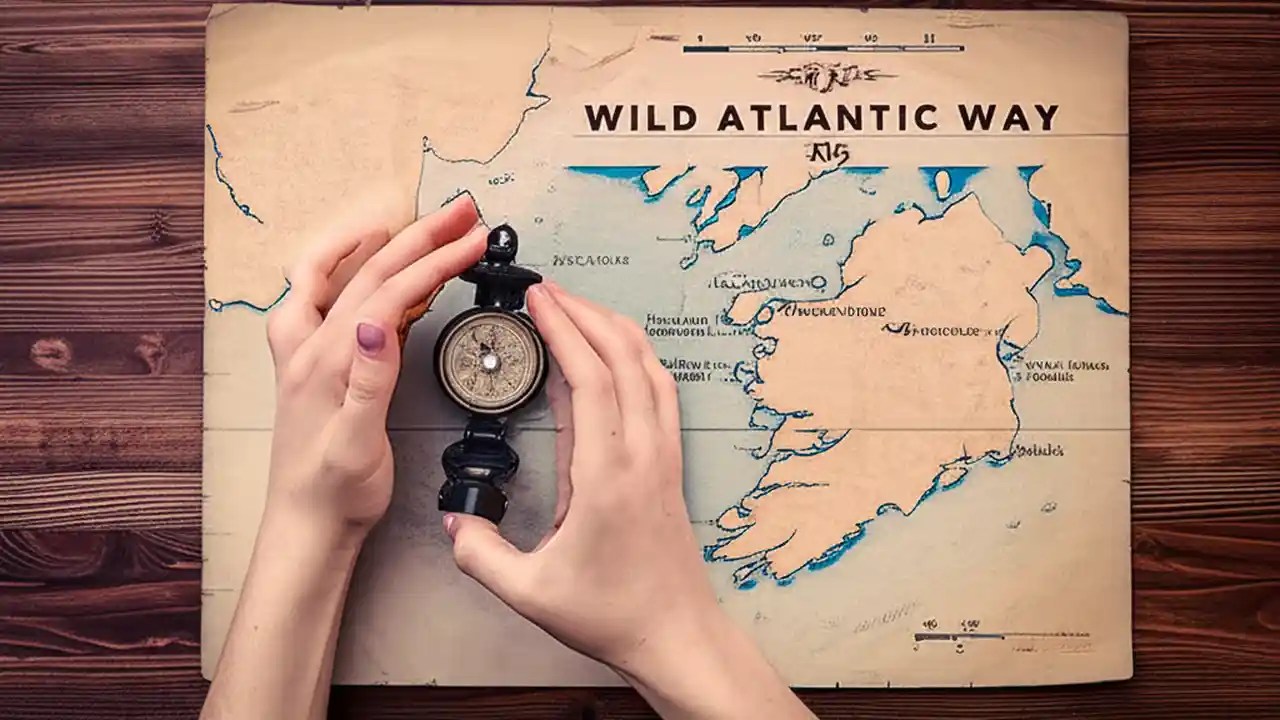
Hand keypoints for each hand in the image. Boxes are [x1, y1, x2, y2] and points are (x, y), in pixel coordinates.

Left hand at [262, 194, 485, 535]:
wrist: (306, 527)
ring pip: (342, 275)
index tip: (473, 238)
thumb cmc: (334, 494)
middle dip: (419, 234)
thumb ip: (367, 381)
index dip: (435, 260)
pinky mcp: (317, 365)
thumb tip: (376, 322)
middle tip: (460, 211)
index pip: (388, 290)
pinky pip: (334, 300)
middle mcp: (311, 346)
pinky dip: (361, 273)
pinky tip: (385, 272)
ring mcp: (310, 352)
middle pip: (369, 269)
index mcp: (326, 361)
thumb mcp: (356, 445)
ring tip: (420, 224)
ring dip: (384, 243)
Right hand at [442, 282, 813, 719]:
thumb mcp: (530, 591)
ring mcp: (662, 456)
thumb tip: (453, 521)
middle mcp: (642, 454)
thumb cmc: (613, 614)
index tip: (539, 299)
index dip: (564, 330)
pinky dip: (637, 360)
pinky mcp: (669, 464)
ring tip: (579, 309)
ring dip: (615, 330)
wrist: (675, 634)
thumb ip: (481, 554)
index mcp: (607, 475)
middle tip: (548, 291)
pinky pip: (661, 393)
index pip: (590, 378)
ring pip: (649, 368)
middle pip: (623, 357)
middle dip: (585, 313)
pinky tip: (616, 357)